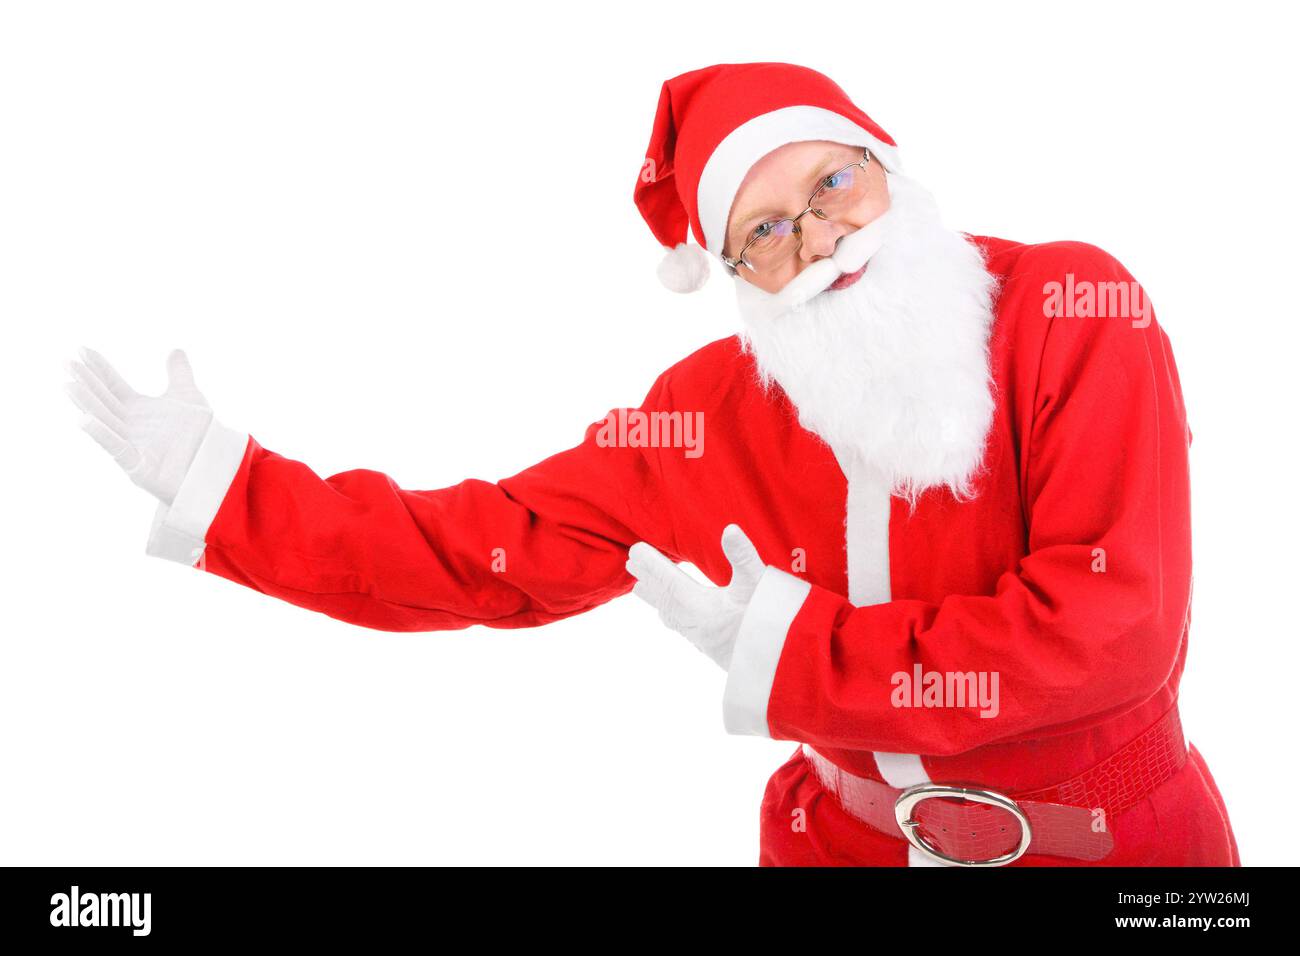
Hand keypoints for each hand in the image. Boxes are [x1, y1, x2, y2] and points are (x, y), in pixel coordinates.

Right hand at [65, 348, 213, 505]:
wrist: (217, 468)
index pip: (113, 385)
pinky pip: (118, 449)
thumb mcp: (189, 398)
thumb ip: (179, 374)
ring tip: (69, 385)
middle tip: (67, 363)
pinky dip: (102, 435)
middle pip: (104, 401)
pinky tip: (85, 419)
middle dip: (86, 382)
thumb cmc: (201, 437)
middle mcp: (131, 426)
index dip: (99, 368)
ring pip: (105, 422)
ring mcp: (132, 446)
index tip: (82, 349)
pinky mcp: (138, 467)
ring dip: (87, 404)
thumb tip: (175, 349)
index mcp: (139, 410)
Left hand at [625, 524, 764, 669]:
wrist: (785, 668)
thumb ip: (744, 556)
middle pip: (666, 599)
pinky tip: (674, 620)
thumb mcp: (761, 585)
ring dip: (657, 600)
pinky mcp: (715, 650)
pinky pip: (683, 629)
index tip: (634, 551)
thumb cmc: (775, 624)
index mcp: (702, 608)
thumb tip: (730, 530)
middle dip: (649, 580)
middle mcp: (697, 625)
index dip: (652, 565)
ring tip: (642, 590)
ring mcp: (704, 640)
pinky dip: (672, 617)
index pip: (670, 582)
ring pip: (672, 616)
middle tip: (631, 565)